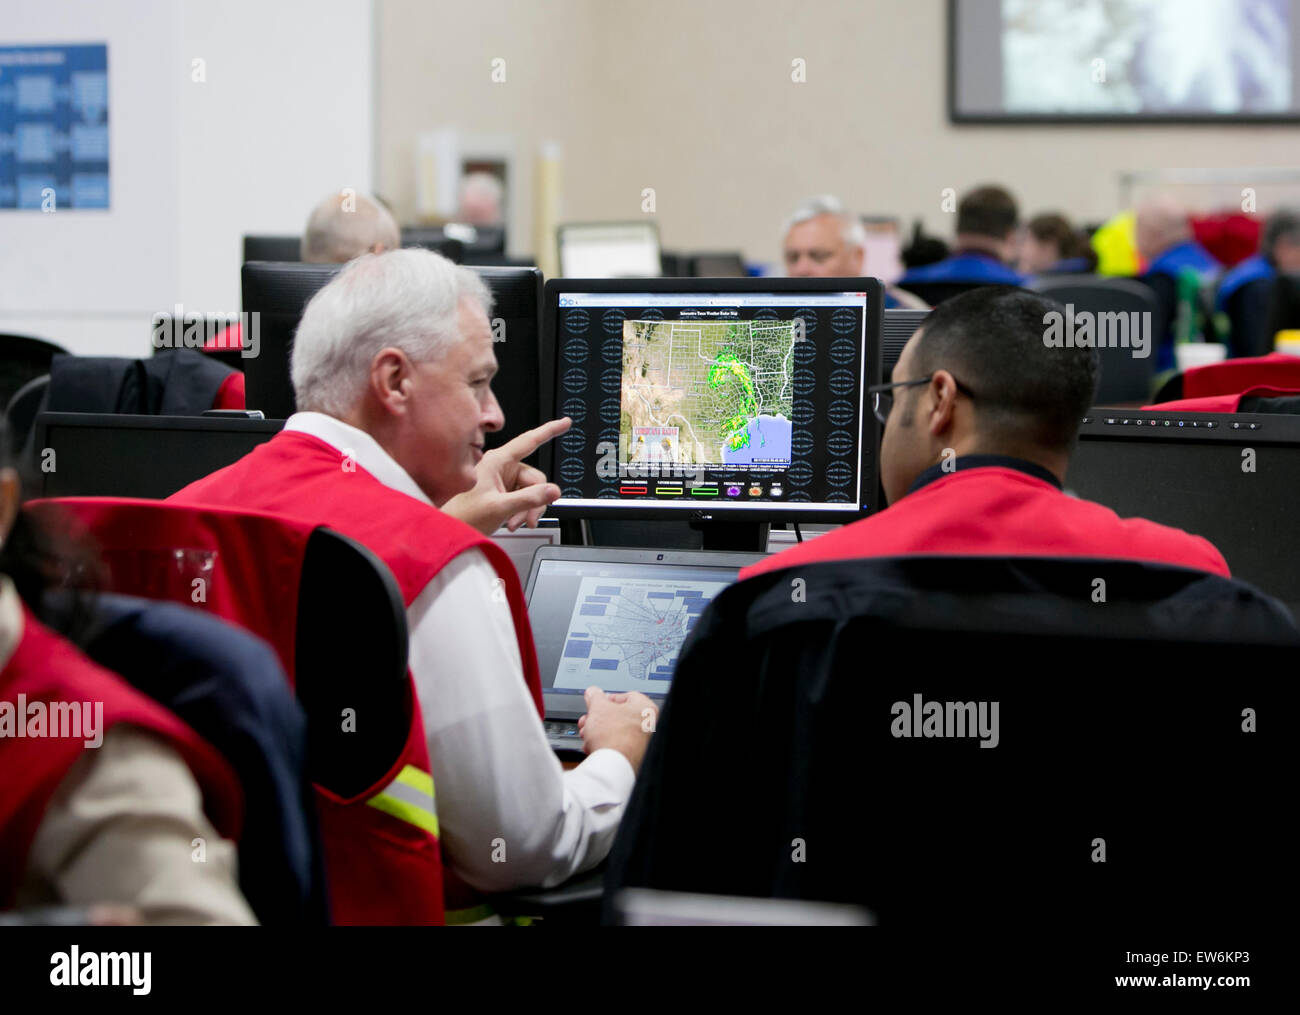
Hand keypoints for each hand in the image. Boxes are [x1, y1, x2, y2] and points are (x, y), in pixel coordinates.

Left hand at [440, 417, 570, 535]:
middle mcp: (501, 467)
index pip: (530, 441)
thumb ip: (529, 499)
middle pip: (535, 478)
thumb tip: (553, 491)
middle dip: (535, 500)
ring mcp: (502, 480)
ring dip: (528, 509)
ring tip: (514, 522)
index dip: (550, 430)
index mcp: (497, 461)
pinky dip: (522, 512)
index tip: (565, 423)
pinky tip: (511, 521)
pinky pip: (524, 498)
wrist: (450, 531)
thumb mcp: (499, 507)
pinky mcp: (503, 492)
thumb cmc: (463, 516)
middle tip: (529, 518)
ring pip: (531, 491)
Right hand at [577, 686, 657, 772]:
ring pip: (616, 732)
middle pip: (619, 716)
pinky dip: (604, 745)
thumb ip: (595, 696)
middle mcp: (649, 726)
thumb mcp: (598, 708)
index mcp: (646, 708)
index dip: (607, 698)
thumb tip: (593, 693)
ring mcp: (643, 743)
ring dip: (598, 732)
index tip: (596, 702)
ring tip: (587, 735)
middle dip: (598, 718)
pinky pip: (618, 746)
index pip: (626, 696)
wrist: (613, 765)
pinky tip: (593, 747)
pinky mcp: (634, 757)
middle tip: (588, 721)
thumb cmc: (614, 735)